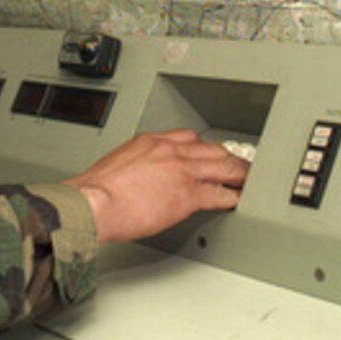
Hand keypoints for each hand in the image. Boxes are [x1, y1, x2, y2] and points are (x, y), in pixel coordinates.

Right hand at [64, 129, 248, 242]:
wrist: (93, 202)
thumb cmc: (96, 191)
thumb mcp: (115, 164)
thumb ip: (135, 165)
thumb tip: (139, 178)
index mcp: (149, 141)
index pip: (186, 137)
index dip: (202, 148)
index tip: (207, 155)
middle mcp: (168, 150)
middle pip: (210, 148)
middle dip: (227, 158)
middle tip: (237, 166)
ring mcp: (181, 170)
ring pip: (222, 166)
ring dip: (238, 174)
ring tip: (247, 180)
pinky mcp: (188, 194)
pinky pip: (219, 193)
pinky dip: (231, 196)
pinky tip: (237, 200)